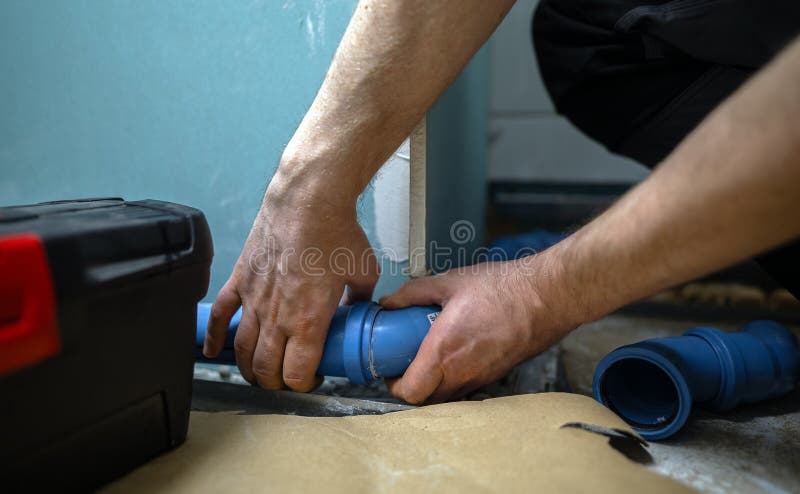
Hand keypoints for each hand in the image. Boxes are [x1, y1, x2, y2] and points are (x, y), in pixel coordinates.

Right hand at [203, 174, 378, 390]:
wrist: (308, 200)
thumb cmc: (337, 232)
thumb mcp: (364, 272)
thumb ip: (361, 298)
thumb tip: (360, 307)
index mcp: (309, 321)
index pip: (295, 374)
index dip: (303, 384)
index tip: (311, 378)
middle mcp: (277, 317)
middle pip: (265, 369)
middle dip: (275, 382)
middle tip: (285, 377)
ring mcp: (254, 300)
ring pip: (241, 350)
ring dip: (248, 368)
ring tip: (258, 372)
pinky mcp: (239, 280)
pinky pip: (221, 316)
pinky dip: (214, 337)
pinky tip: (214, 351)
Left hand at [379, 253, 579, 403]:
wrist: (547, 297)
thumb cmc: (501, 288)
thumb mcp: (450, 282)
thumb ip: (413, 293)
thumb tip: (388, 303)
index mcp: (444, 350)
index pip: (410, 392)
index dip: (394, 386)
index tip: (389, 370)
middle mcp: (461, 372)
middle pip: (425, 400)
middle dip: (411, 387)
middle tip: (405, 364)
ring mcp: (481, 377)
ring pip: (447, 397)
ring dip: (432, 385)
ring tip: (429, 358)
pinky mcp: (496, 375)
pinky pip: (466, 387)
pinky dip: (454, 379)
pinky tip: (456, 353)